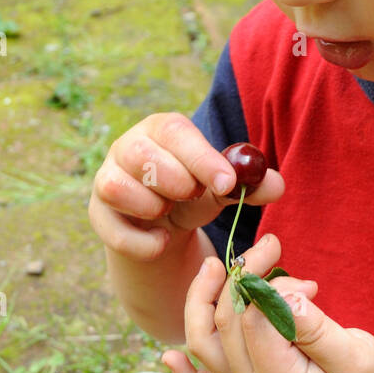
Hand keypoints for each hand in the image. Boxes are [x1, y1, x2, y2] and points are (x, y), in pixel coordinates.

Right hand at [88, 112, 284, 261]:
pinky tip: (162, 243)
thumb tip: (276, 184)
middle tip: (191, 196)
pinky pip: (111, 229)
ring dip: (152, 207)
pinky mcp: (97, 215)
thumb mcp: (222, 189)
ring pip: (117, 187)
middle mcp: (127, 148)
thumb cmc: (192, 196)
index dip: (201, 157)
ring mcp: (106, 180)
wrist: (161, 229)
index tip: (227, 183)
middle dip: (174, 180)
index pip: (174, 131)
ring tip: (168, 214)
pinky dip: (142, 242)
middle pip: (140, 153)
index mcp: (161, 130)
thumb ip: (250, 185)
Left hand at [161, 235, 373, 372]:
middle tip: (271, 245)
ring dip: (207, 299)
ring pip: (205, 341)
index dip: (271, 288)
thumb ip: (317, 329)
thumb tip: (284, 297)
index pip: (251, 320)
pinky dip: (188, 371)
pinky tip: (170, 359)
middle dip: (242, 276)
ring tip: (216, 265)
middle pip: (222, 323)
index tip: (308, 284)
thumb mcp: (357, 356)